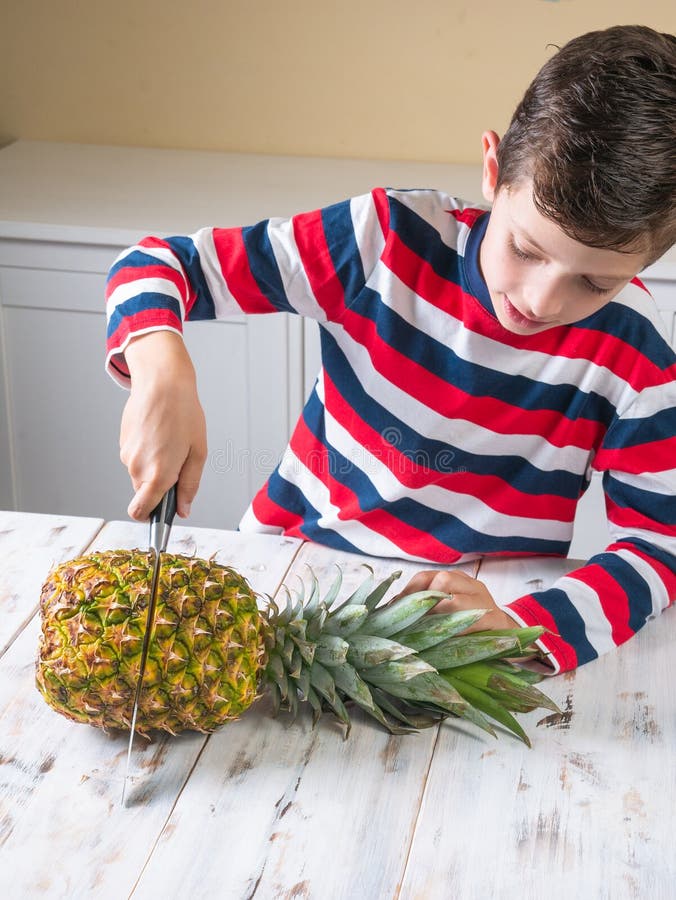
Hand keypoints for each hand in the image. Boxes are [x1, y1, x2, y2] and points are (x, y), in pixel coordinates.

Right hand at [120, 331, 206, 520]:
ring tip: (171, 442)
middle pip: (144, 493)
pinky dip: (147, 453)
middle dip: (160, 486)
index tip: (161, 516)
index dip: (150, 518)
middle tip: (179, 463)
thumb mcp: (198, 453)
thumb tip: (182, 510)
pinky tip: (159, 433)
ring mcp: (126, 455)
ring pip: (140, 475)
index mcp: (158, 474)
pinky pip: (136, 458)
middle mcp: (137, 468)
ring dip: (154, 467)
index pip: (140, 512)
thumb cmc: (184, 415)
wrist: (162, 383)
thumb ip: (189, 486)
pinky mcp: (123, 442)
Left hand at [400, 568, 517, 631]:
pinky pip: (470, 622)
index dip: (408, 592)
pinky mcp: (495, 621)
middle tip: (407, 623)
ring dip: (434, 617)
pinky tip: (442, 643)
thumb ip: (431, 608)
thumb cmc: (474, 626)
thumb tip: (393, 614)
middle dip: (421, 602)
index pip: (427, 576)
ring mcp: (485, 602)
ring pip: (454, 600)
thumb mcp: (453, 611)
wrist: (514, 635)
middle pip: (442, 581)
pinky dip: (454, 632)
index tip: (392, 609)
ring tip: (420, 634)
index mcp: (459, 580)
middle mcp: (472, 586)